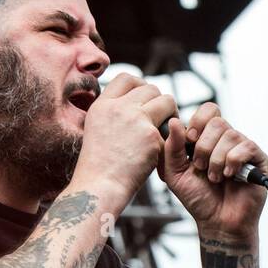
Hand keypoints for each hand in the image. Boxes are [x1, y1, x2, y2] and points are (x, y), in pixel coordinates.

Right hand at [72, 72, 177, 210]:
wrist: (99, 189)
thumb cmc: (98, 168)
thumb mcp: (96, 131)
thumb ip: (112, 115)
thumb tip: (131, 103)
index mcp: (102, 106)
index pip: (126, 78)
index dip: (140, 85)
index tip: (145, 99)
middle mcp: (118, 108)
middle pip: (150, 88)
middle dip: (158, 101)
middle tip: (161, 118)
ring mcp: (135, 119)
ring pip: (167, 100)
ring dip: (171, 113)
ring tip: (168, 129)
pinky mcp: (151, 135)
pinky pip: (170, 128)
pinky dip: (169, 138)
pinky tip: (163, 150)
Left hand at [157, 103, 267, 241]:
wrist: (217, 222)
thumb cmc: (198, 199)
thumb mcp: (175, 174)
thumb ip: (171, 148)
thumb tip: (174, 121)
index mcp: (208, 138)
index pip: (208, 111)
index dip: (197, 123)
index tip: (189, 142)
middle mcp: (227, 140)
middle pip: (217, 121)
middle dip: (203, 146)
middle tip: (201, 167)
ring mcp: (244, 149)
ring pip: (230, 134)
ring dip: (216, 160)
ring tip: (215, 178)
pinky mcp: (258, 160)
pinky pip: (246, 146)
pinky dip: (233, 162)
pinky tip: (229, 177)